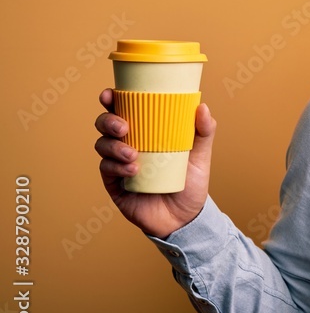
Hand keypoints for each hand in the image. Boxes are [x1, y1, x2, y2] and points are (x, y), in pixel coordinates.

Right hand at [94, 88, 216, 238]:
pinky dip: (117, 167)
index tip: (110, 94)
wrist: (185, 218)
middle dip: (109, 121)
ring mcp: (118, 163)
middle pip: (105, 124)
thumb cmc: (190, 183)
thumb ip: (203, 132)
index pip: (123, 110)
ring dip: (113, 146)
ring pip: (102, 145)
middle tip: (124, 127)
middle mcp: (128, 144)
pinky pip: (106, 169)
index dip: (112, 99)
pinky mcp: (114, 184)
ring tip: (133, 154)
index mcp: (145, 132)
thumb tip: (202, 107)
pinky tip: (132, 170)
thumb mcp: (200, 156)